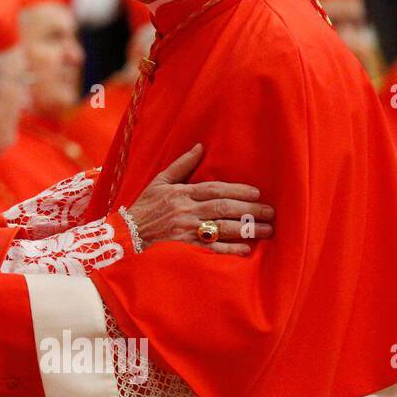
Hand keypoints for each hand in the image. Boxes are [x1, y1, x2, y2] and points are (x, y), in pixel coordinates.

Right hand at [127, 143, 273, 256]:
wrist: (126, 235)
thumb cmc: (145, 207)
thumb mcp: (159, 182)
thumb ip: (181, 166)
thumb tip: (200, 147)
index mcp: (181, 193)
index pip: (215, 189)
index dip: (238, 190)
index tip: (257, 193)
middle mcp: (186, 211)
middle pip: (223, 208)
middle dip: (250, 210)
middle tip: (270, 212)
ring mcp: (186, 231)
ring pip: (222, 228)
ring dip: (247, 229)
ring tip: (267, 230)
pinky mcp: (185, 248)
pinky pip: (212, 249)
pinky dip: (230, 249)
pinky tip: (246, 249)